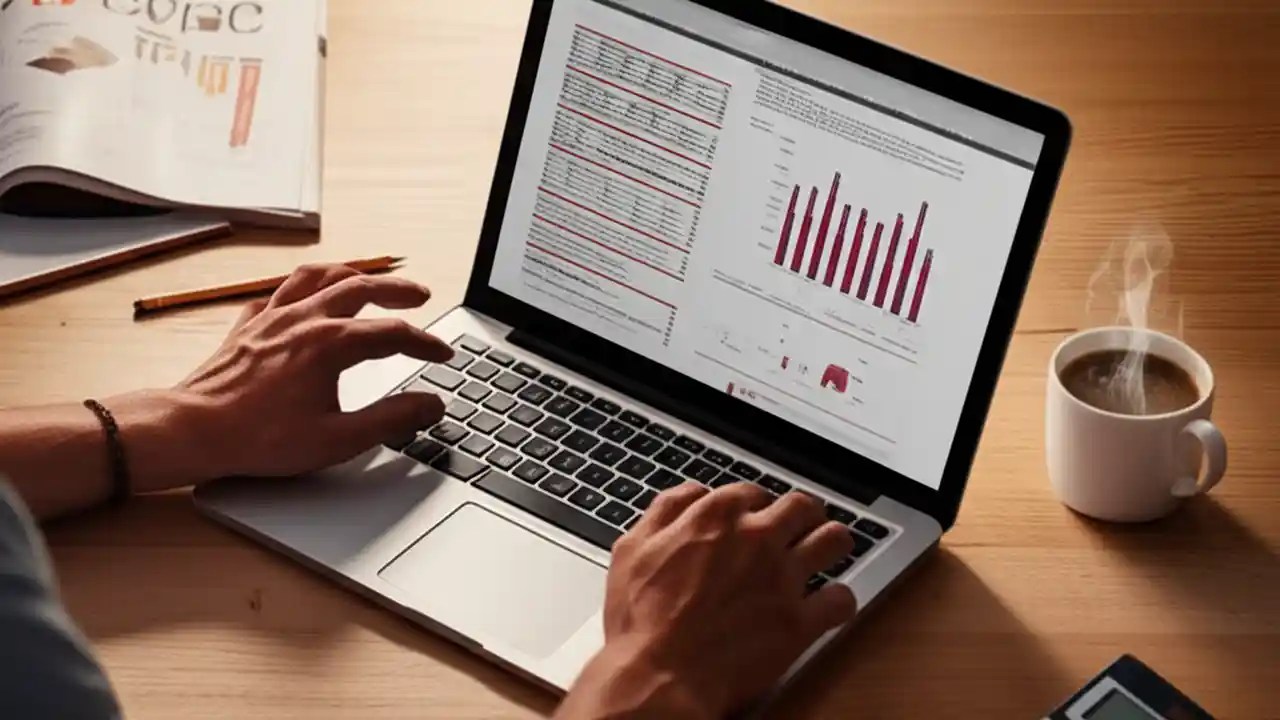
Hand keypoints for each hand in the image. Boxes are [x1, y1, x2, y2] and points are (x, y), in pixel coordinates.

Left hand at [142, 263, 452, 489]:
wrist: (193, 430)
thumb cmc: (259, 438)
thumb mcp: (338, 439)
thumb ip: (392, 420)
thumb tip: (431, 405)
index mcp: (331, 344)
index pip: (393, 333)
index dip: (426, 342)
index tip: (443, 353)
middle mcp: (304, 319)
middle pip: (361, 287)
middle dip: (396, 289)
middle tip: (421, 296)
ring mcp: (272, 318)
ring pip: (317, 277)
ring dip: (350, 274)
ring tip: (368, 278)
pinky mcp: (247, 327)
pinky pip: (278, 293)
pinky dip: (300, 290)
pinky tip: (304, 300)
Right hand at [556, 483, 857, 718]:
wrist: (657, 675)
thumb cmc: (640, 620)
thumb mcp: (633, 549)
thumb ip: (665, 511)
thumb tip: (691, 493)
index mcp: (716, 516)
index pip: (753, 492)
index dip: (756, 504)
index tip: (755, 516)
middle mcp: (756, 538)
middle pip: (801, 507)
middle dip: (803, 515)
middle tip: (801, 527)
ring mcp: (782, 578)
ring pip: (834, 541)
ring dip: (834, 543)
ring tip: (831, 550)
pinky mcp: (799, 621)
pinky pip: (841, 600)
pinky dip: (839, 601)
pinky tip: (829, 605)